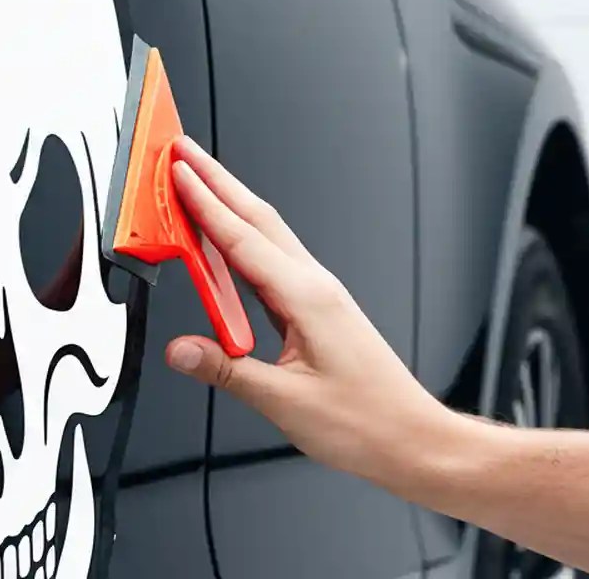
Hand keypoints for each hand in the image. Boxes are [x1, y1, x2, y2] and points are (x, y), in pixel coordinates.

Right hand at [164, 136, 456, 480]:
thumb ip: (225, 371)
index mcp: (307, 298)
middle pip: (257, 219)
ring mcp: (318, 295)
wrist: (411, 438)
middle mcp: (315, 287)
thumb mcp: (285, 401)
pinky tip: (225, 244)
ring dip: (230, 204)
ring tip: (197, 183)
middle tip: (182, 151)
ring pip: (267, 235)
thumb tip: (179, 349)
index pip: (243, 239)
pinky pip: (271, 262)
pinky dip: (242, 241)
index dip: (205, 202)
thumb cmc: (365, 421)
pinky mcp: (316, 309)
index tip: (177, 170)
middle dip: (217, 180)